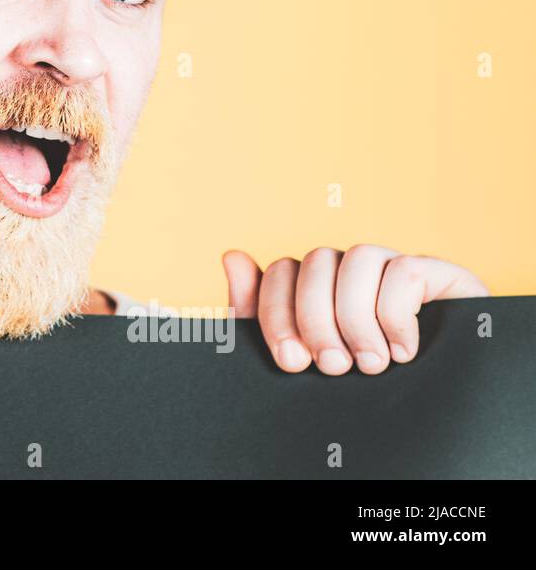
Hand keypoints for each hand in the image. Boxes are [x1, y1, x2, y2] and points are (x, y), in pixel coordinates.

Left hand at [222, 245, 488, 374]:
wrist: (439, 413)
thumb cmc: (361, 389)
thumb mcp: (302, 360)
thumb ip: (259, 314)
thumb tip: (231, 256)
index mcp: (316, 284)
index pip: (280, 271)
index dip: (276, 313)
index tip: (290, 361)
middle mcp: (352, 268)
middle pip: (316, 261)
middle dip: (315, 320)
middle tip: (331, 367)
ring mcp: (394, 266)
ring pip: (359, 257)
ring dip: (356, 318)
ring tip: (370, 365)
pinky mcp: (439, 273)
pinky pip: (406, 271)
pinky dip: (397, 316)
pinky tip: (403, 352)